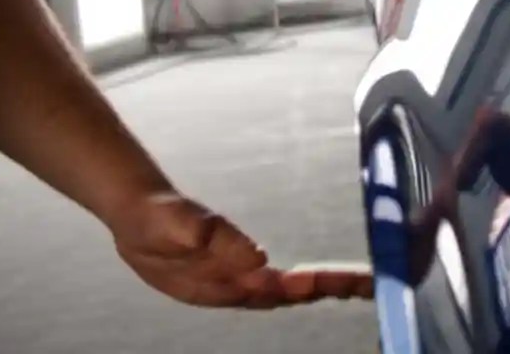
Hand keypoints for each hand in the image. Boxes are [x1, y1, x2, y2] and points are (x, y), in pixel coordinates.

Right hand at [108, 193, 372, 307]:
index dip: (309, 287)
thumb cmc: (153, 223)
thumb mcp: (177, 226)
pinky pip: (287, 279)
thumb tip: (258, 258)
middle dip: (334, 289)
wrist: (136, 215)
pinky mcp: (245, 267)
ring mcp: (244, 279)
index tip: (340, 280)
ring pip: (296, 289)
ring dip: (331, 287)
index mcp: (225, 282)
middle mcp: (240, 286)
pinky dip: (315, 279)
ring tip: (367, 283)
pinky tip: (335, 279)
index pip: (277, 290)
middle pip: (296, 294)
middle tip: (373, 283)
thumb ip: (216, 241)